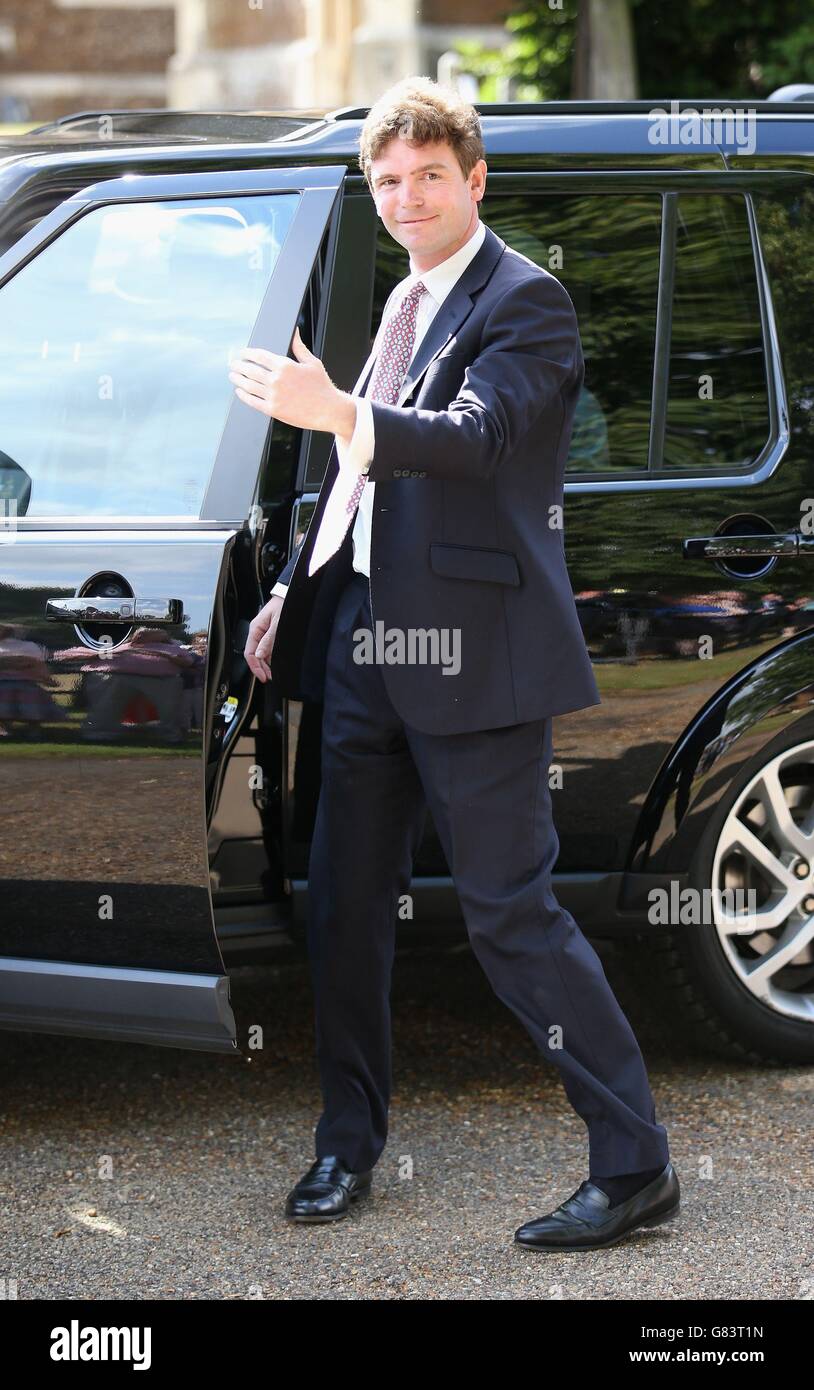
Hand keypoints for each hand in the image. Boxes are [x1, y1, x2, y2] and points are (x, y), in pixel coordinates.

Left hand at [228, 326, 354, 437]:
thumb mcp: (312, 363)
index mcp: (285, 366)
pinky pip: (253, 401)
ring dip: (238, 379)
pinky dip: (244, 396)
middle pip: (250, 370)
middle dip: (239, 366)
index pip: (259, 356)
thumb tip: (295, 332)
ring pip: (249, 385)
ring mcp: (274, 396)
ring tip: (233, 376)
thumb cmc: (322, 387)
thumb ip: (299, 347)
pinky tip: (240, 392)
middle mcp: (277, 380)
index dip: (247, 353)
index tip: (242, 353)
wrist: (329, 410)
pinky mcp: (273, 410)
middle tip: (233, 364)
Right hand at [245, 595, 284, 682]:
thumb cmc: (284, 604)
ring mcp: (264, 634)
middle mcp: (258, 632)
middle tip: (270, 677)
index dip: (255, 667)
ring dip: (267, 664)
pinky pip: (269, 649)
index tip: (263, 676)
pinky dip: (272, 657)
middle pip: (255, 656)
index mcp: (255, 629)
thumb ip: (268, 640)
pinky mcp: (271, 634)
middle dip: (262, 668)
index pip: (249, 653)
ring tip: (275, 673)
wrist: (290, 594)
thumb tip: (259, 655)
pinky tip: (278, 663)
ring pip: (262, 654)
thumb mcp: (277, 623)